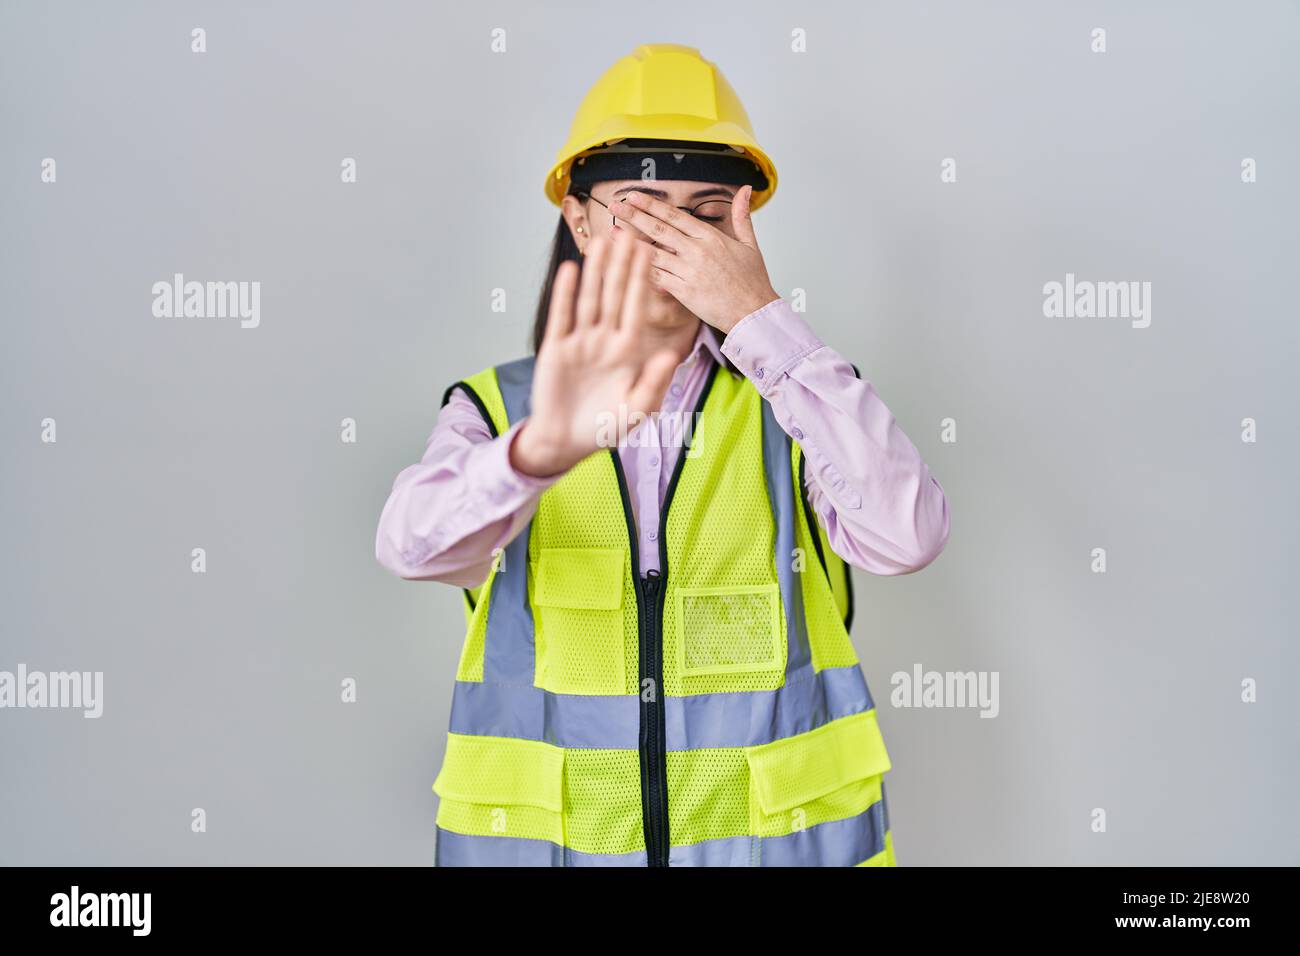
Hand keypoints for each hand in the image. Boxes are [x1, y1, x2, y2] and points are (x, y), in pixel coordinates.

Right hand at [511, 231, 680, 477]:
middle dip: (622, 266)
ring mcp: (580, 342)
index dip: (643, 281)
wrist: (566, 442)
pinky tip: (571, 270)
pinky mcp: (556, 348)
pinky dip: (565, 294)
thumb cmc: (603, 428)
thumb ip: (653, 382)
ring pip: (590, 299)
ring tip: (602, 241)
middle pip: (615, 296)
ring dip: (595, 271)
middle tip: (630, 233)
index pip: (638, 309)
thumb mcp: (636, 409)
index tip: (651, 254)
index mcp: (628, 351)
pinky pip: (562, 316)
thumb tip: (671, 356)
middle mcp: (605, 340)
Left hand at [608, 184, 779, 333]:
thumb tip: (745, 190)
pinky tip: (623, 261)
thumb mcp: (750, 244)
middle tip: (615, 205)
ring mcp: (688, 272)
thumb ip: (742, 216)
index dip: (652, 205)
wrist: (754, 313)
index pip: (675, 216)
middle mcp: (697, 251)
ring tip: (612, 231)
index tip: (634, 196)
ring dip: (629, 242)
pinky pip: (656, 277)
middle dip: (634, 215)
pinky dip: (639, 269)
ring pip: (653, 253)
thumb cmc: (752, 282)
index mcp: (711, 237)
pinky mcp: (683, 292)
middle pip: (659, 229)